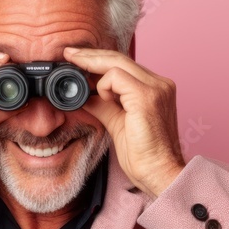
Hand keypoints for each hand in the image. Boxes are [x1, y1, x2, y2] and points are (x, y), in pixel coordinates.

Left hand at [64, 47, 185, 196]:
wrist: (159, 173)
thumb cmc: (145, 156)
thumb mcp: (117, 123)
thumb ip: (103, 105)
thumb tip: (84, 96)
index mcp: (155, 88)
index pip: (124, 65)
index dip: (98, 60)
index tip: (77, 59)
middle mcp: (159, 84)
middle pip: (119, 58)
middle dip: (90, 55)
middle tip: (69, 54)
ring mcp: (156, 88)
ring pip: (117, 62)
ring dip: (94, 70)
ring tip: (83, 86)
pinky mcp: (146, 96)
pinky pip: (116, 77)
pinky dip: (103, 87)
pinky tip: (103, 101)